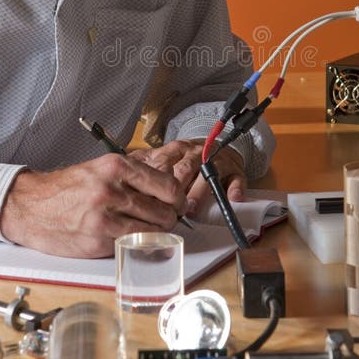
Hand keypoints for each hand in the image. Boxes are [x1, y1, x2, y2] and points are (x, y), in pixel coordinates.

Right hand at [0, 153, 186, 257]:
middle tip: (166, 219)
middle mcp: (111, 189)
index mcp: (115, 167)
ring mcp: (104, 217)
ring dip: (156, 233)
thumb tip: (168, 190)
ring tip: (149, 229)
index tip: (178, 203)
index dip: (177, 198)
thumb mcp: (100, 168)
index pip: (166, 185)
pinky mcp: (97, 241)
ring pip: (152, 230)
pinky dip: (136, 244)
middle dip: (170, 217)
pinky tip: (130, 239)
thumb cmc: (67, 188)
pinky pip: (131, 245)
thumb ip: (133, 176)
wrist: (29, 206)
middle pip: (163, 210)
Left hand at [128, 139, 246, 214]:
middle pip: (185, 170)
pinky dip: (234, 189)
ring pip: (208, 174)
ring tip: (193, 209)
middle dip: (177, 190)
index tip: (148, 201)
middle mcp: (195, 153)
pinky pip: (236, 179)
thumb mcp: (163, 159)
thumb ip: (144, 167)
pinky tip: (231, 198)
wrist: (216, 149)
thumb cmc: (185, 161)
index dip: (155, 184)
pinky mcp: (234, 171)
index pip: (163, 164)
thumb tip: (122, 177)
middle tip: (170, 210)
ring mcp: (216, 161)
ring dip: (200, 192)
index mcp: (175, 150)